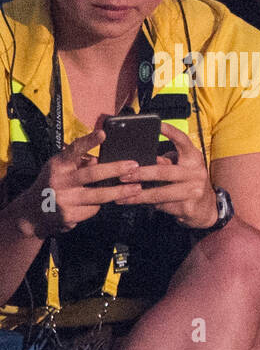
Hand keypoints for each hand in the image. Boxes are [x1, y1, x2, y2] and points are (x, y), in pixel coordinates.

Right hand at [14, 128, 141, 238]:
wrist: (32, 213)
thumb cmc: (53, 184)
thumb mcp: (60, 169)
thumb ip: (79, 163)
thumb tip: (100, 158)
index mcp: (58, 165)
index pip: (74, 150)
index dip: (89, 141)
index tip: (103, 133)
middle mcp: (59, 180)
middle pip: (92, 174)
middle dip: (116, 169)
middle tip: (134, 166)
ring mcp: (64, 199)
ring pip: (98, 195)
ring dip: (120, 192)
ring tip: (136, 188)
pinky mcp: (69, 216)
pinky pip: (93, 209)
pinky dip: (99, 206)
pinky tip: (98, 204)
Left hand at [114, 122, 218, 228]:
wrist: (206, 207)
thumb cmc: (188, 182)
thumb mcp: (181, 168)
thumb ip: (166, 162)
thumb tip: (144, 159)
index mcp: (193, 158)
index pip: (183, 142)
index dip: (172, 132)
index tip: (159, 125)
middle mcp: (196, 172)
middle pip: (164, 171)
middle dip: (141, 174)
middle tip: (122, 175)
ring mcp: (194, 190)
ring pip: (160, 193)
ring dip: (138, 195)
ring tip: (121, 195)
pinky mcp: (189, 206)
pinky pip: (162, 205)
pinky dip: (147, 204)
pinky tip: (134, 203)